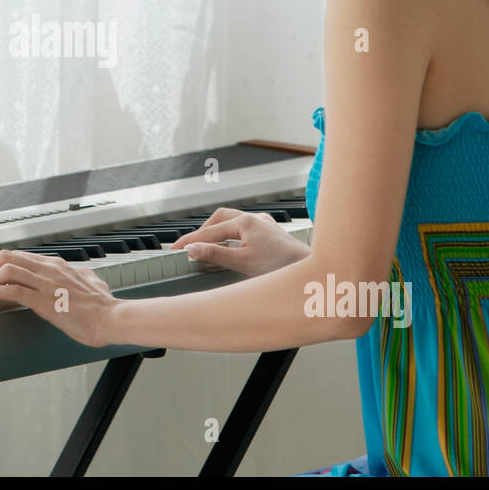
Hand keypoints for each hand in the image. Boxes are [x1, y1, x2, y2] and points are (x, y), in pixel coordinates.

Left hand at [0, 249, 119, 347]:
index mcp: (57, 265)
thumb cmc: (103, 306)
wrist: (112, 319)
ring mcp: (46, 283)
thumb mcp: (91, 281)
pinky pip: (12, 290)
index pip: (20, 256)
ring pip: (7, 269)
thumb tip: (79, 274)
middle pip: (8, 257)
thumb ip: (80, 275)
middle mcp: (49, 269)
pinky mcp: (44, 300)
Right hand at [169, 207, 310, 278]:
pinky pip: (245, 229)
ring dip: (218, 232)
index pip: (209, 231)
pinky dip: (232, 236)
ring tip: (207, 247)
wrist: (313, 271)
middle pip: (220, 218)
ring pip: (233, 222)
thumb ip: (215, 255)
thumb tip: (191, 249)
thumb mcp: (242, 263)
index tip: (174, 250)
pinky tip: (233, 248)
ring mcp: (265, 225)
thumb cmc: (282, 267)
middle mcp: (255, 218)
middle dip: (203, 231)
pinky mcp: (272, 234)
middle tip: (190, 246)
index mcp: (245, 222)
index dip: (190, 241)